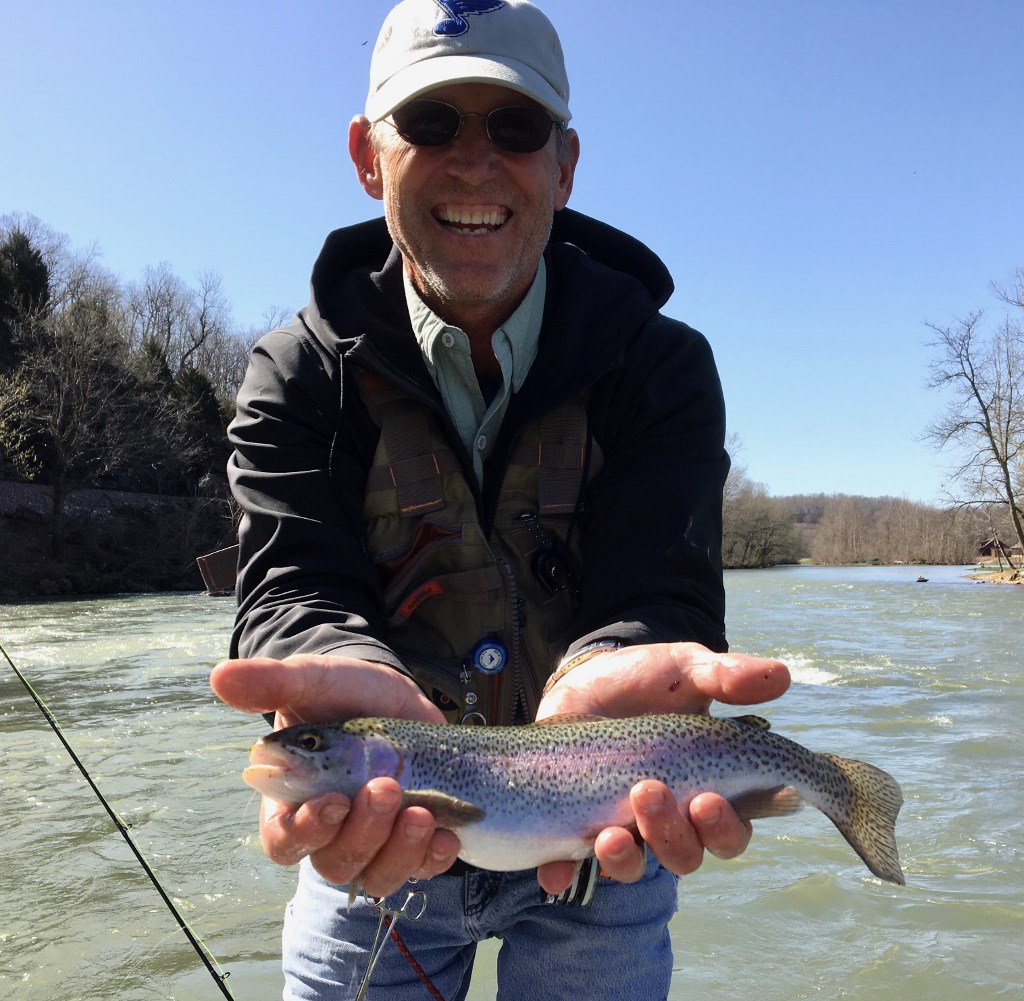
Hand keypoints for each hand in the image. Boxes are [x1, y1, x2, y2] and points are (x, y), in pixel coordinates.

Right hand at [210, 654, 460, 895]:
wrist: (390, 690)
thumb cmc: (340, 689)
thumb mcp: (311, 680)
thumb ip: (270, 682)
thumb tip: (219, 675)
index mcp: (291, 801)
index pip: (284, 841)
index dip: (305, 831)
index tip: (333, 800)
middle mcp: (329, 832)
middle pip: (336, 862)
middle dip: (364, 832)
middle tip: (386, 788)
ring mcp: (373, 840)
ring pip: (378, 874)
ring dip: (401, 851)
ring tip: (423, 813)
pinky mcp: (413, 838)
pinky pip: (422, 868)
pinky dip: (434, 858)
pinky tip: (449, 835)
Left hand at [534, 642, 789, 893]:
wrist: (589, 675)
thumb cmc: (650, 677)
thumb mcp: (688, 668)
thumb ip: (727, 676)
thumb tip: (782, 676)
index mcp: (709, 788)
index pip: (732, 831)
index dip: (726, 828)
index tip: (709, 799)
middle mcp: (672, 817)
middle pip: (687, 854)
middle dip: (672, 833)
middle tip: (650, 790)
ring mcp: (624, 822)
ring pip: (635, 864)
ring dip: (625, 858)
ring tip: (609, 832)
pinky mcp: (578, 823)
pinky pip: (572, 865)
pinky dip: (563, 873)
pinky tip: (554, 872)